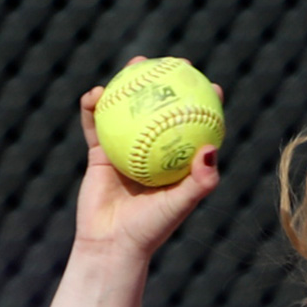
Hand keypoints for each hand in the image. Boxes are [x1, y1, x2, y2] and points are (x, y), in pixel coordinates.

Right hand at [74, 57, 223, 258]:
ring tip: (134, 64)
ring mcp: (126, 150)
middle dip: (168, 84)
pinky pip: (95, 124)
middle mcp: (153, 154)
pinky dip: (93, 107)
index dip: (205, 106)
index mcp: (176, 164)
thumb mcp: (179, 204)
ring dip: (130, 83)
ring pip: (128, 110)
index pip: (195, 129)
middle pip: (162, 111)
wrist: (111, 244)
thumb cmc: (150, 229)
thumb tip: (212, 148)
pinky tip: (95, 93)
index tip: (212, 86)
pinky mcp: (100, 154)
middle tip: (175, 63)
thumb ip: (200, 181)